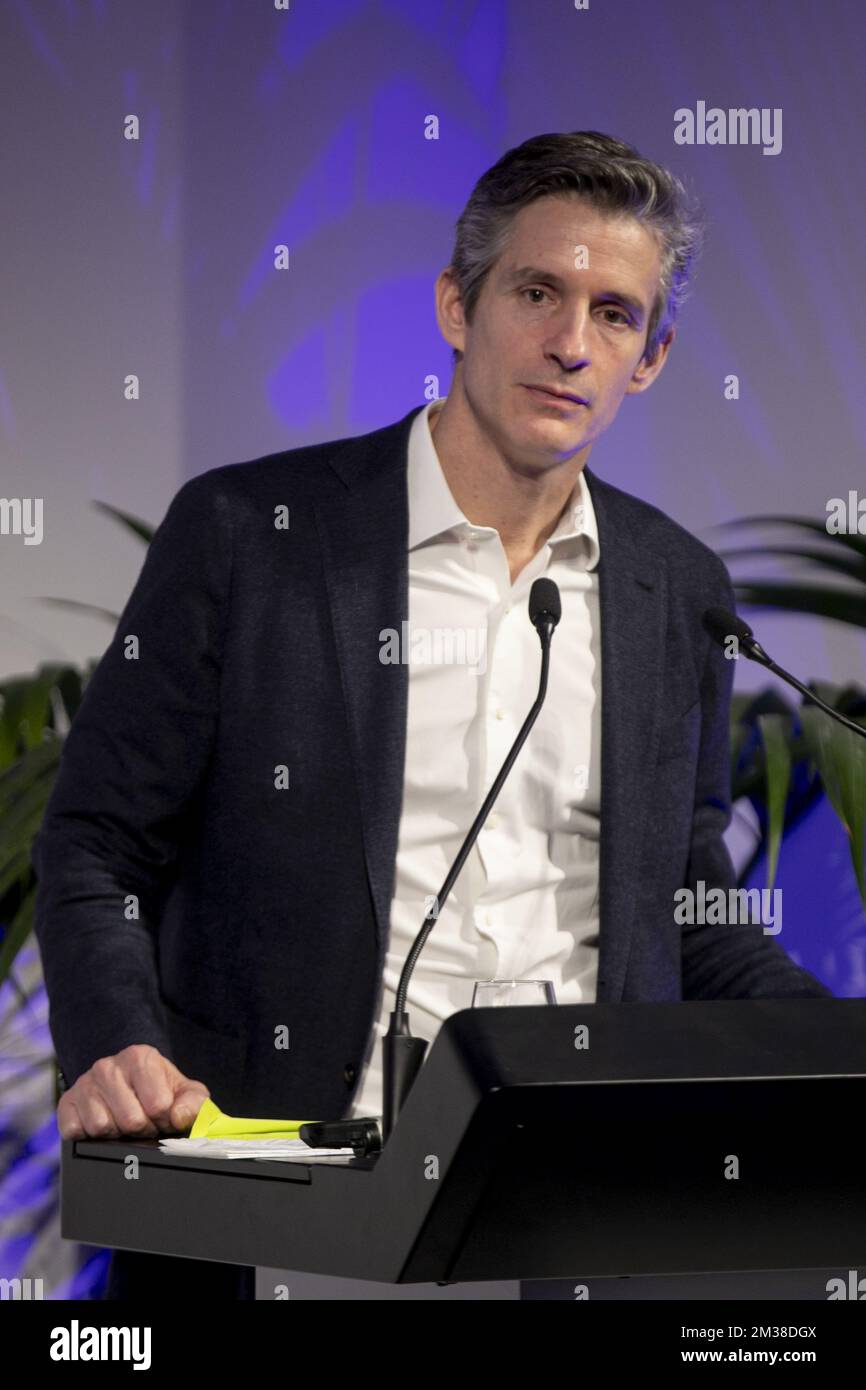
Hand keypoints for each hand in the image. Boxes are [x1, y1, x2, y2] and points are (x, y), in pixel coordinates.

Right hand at [56, 1045, 209, 1139]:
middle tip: (144, 1122)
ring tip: (123, 1123)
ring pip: (102, 1127)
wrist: (126, 1087)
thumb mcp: (186, 1093)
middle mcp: (107, 1066)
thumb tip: (179, 1116)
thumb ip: (195, 1104)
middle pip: (131, 1120)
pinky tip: (102, 1124)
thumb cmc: (159, 1091)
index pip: (158, 1105)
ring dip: (117, 1134)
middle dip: (142, 1129)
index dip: (164, 1119)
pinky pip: (76, 1132)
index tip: (163, 1114)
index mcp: (139, 1057)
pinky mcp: (66, 1103)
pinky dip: (91, 1137)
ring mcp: (84, 1084)